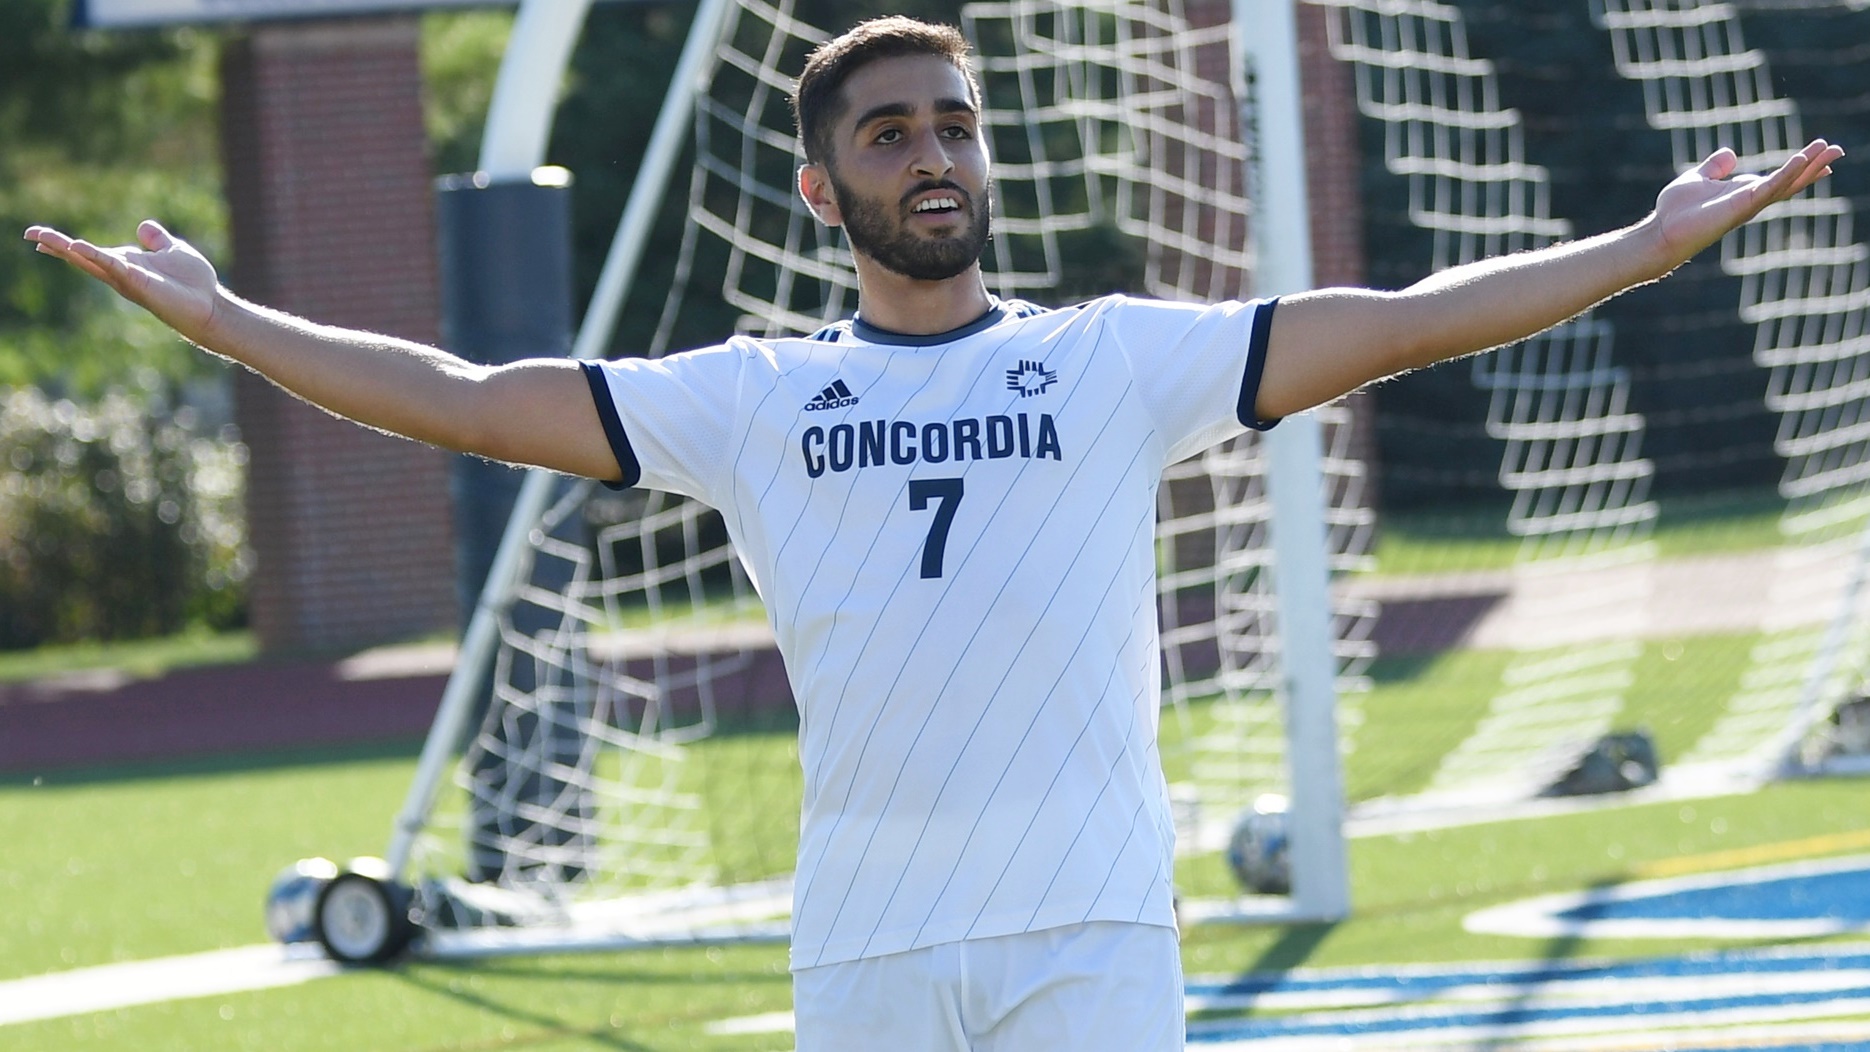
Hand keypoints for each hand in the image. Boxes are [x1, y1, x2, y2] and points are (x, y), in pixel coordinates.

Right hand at [22, 220, 221, 344]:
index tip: (37, 236)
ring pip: (91, 261)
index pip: (88, 251)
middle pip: (81, 257)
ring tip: (43, 238)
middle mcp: (120, 272)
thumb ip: (156, 239)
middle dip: (56, 245)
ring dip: (68, 249)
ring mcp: (128, 279)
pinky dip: (97, 257)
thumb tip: (143, 226)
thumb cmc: (192, 283)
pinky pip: (115, 267)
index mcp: (125, 262)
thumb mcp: (173, 251)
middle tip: (29, 234)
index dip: (63, 244)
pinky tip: (79, 247)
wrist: (210, 305)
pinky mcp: (140, 283)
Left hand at [1650, 138, 1844, 264]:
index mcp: (1744, 191)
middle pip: (1790, 181)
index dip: (1800, 167)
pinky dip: (1787, 173)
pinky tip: (1803, 159)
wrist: (1663, 230)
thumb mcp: (1698, 178)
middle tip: (1838, 150)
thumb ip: (1715, 167)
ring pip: (1787, 183)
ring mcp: (1749, 203)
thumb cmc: (1677, 211)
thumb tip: (1730, 153)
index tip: (1821, 155)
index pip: (1779, 178)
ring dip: (1809, 166)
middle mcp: (1751, 198)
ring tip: (1829, 150)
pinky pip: (1771, 187)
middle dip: (1814, 166)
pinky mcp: (1743, 205)